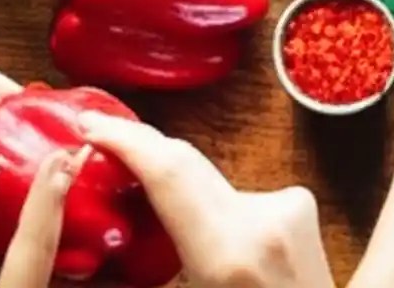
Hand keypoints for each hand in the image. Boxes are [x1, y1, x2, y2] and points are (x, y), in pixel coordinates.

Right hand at [77, 112, 333, 287]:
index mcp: (224, 253)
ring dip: (192, 200)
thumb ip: (144, 270)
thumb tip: (107, 242)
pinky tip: (241, 251)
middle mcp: (259, 221)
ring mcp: (288, 207)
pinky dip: (228, 214)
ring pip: (212, 183)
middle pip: (186, 161)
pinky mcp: (302, 203)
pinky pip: (244, 196)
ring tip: (197, 250)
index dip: (126, 140)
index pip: (169, 171)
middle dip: (144, 148)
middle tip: (106, 140)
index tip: (92, 123)